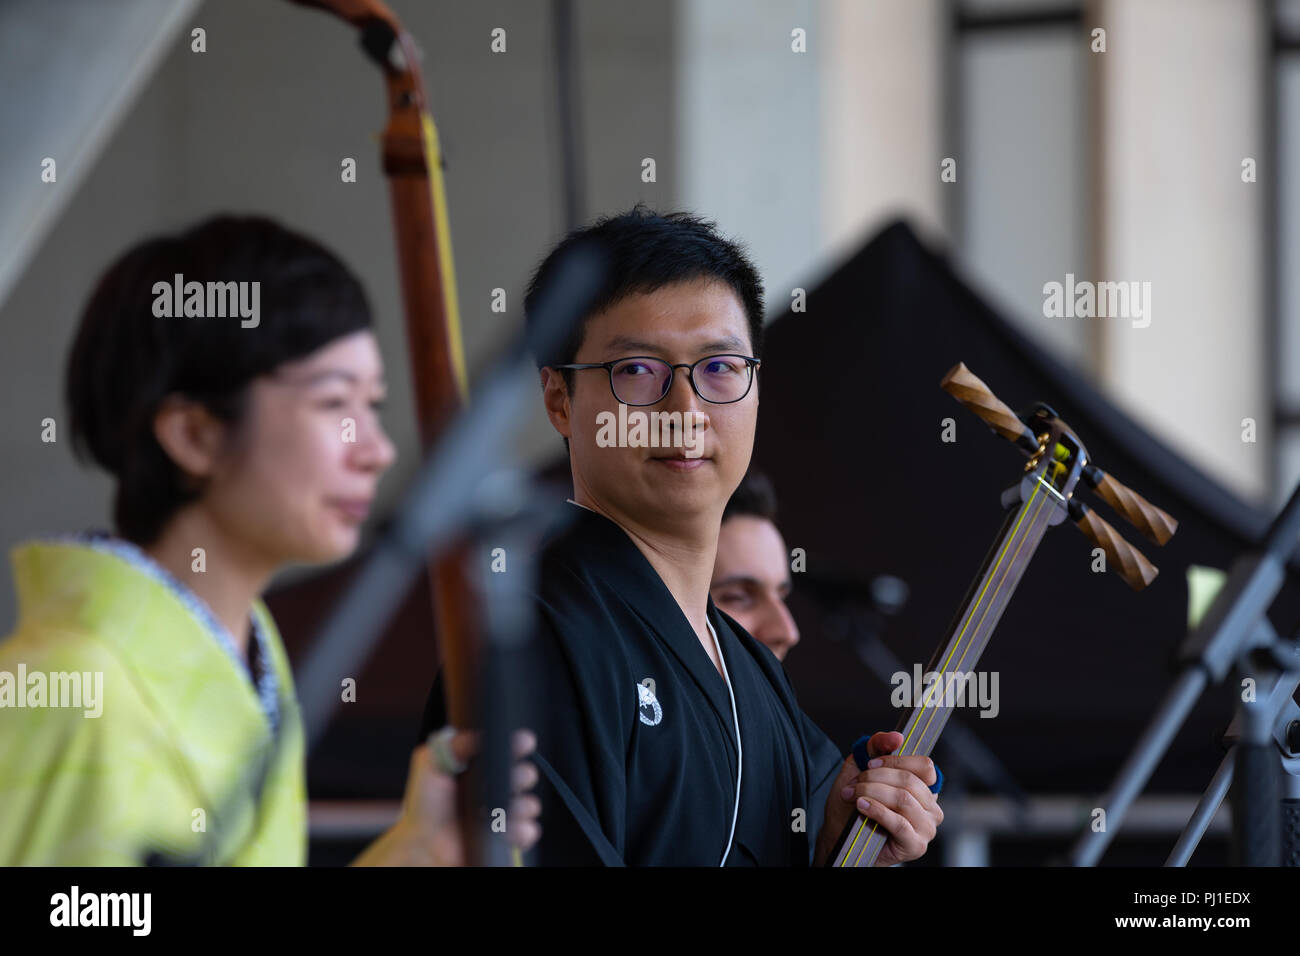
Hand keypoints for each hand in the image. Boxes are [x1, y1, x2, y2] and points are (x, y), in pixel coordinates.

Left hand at [353, 728, 540, 865]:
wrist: (422, 843)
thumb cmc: (424, 805)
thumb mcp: (430, 762)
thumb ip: (455, 743)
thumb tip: (481, 733)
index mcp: (482, 767)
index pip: (509, 751)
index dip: (519, 745)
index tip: (524, 743)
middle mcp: (495, 789)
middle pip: (526, 775)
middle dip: (523, 776)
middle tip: (510, 780)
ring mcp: (502, 814)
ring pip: (530, 804)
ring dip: (522, 805)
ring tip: (503, 809)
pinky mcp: (506, 837)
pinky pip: (528, 831)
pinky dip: (522, 830)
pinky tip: (504, 828)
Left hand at [815, 731, 942, 866]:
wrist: (840, 834)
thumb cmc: (855, 803)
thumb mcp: (861, 767)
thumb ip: (878, 746)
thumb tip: (897, 736)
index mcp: (924, 788)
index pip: (924, 766)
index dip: (895, 761)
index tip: (870, 764)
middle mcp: (931, 807)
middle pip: (909, 781)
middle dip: (875, 778)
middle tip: (855, 783)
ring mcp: (927, 828)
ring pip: (903, 799)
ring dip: (872, 793)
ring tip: (854, 796)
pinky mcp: (916, 845)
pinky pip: (900, 822)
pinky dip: (877, 810)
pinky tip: (861, 806)